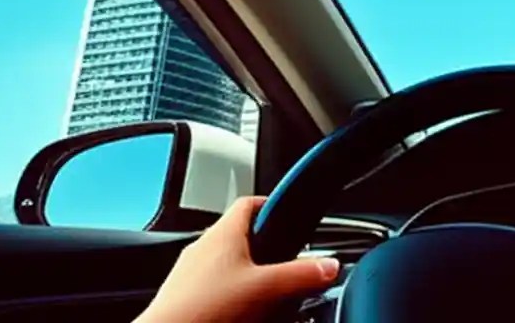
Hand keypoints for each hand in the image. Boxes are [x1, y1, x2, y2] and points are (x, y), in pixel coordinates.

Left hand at [136, 196, 339, 322]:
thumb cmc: (202, 309)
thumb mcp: (264, 290)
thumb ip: (301, 275)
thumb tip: (329, 266)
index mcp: (222, 234)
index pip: (250, 203)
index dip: (272, 205)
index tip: (289, 216)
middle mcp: (203, 248)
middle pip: (242, 237)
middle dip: (268, 252)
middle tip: (288, 266)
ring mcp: (190, 274)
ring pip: (228, 265)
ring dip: (250, 276)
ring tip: (269, 297)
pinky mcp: (185, 298)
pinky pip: (215, 288)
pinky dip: (232, 297)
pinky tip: (244, 315)